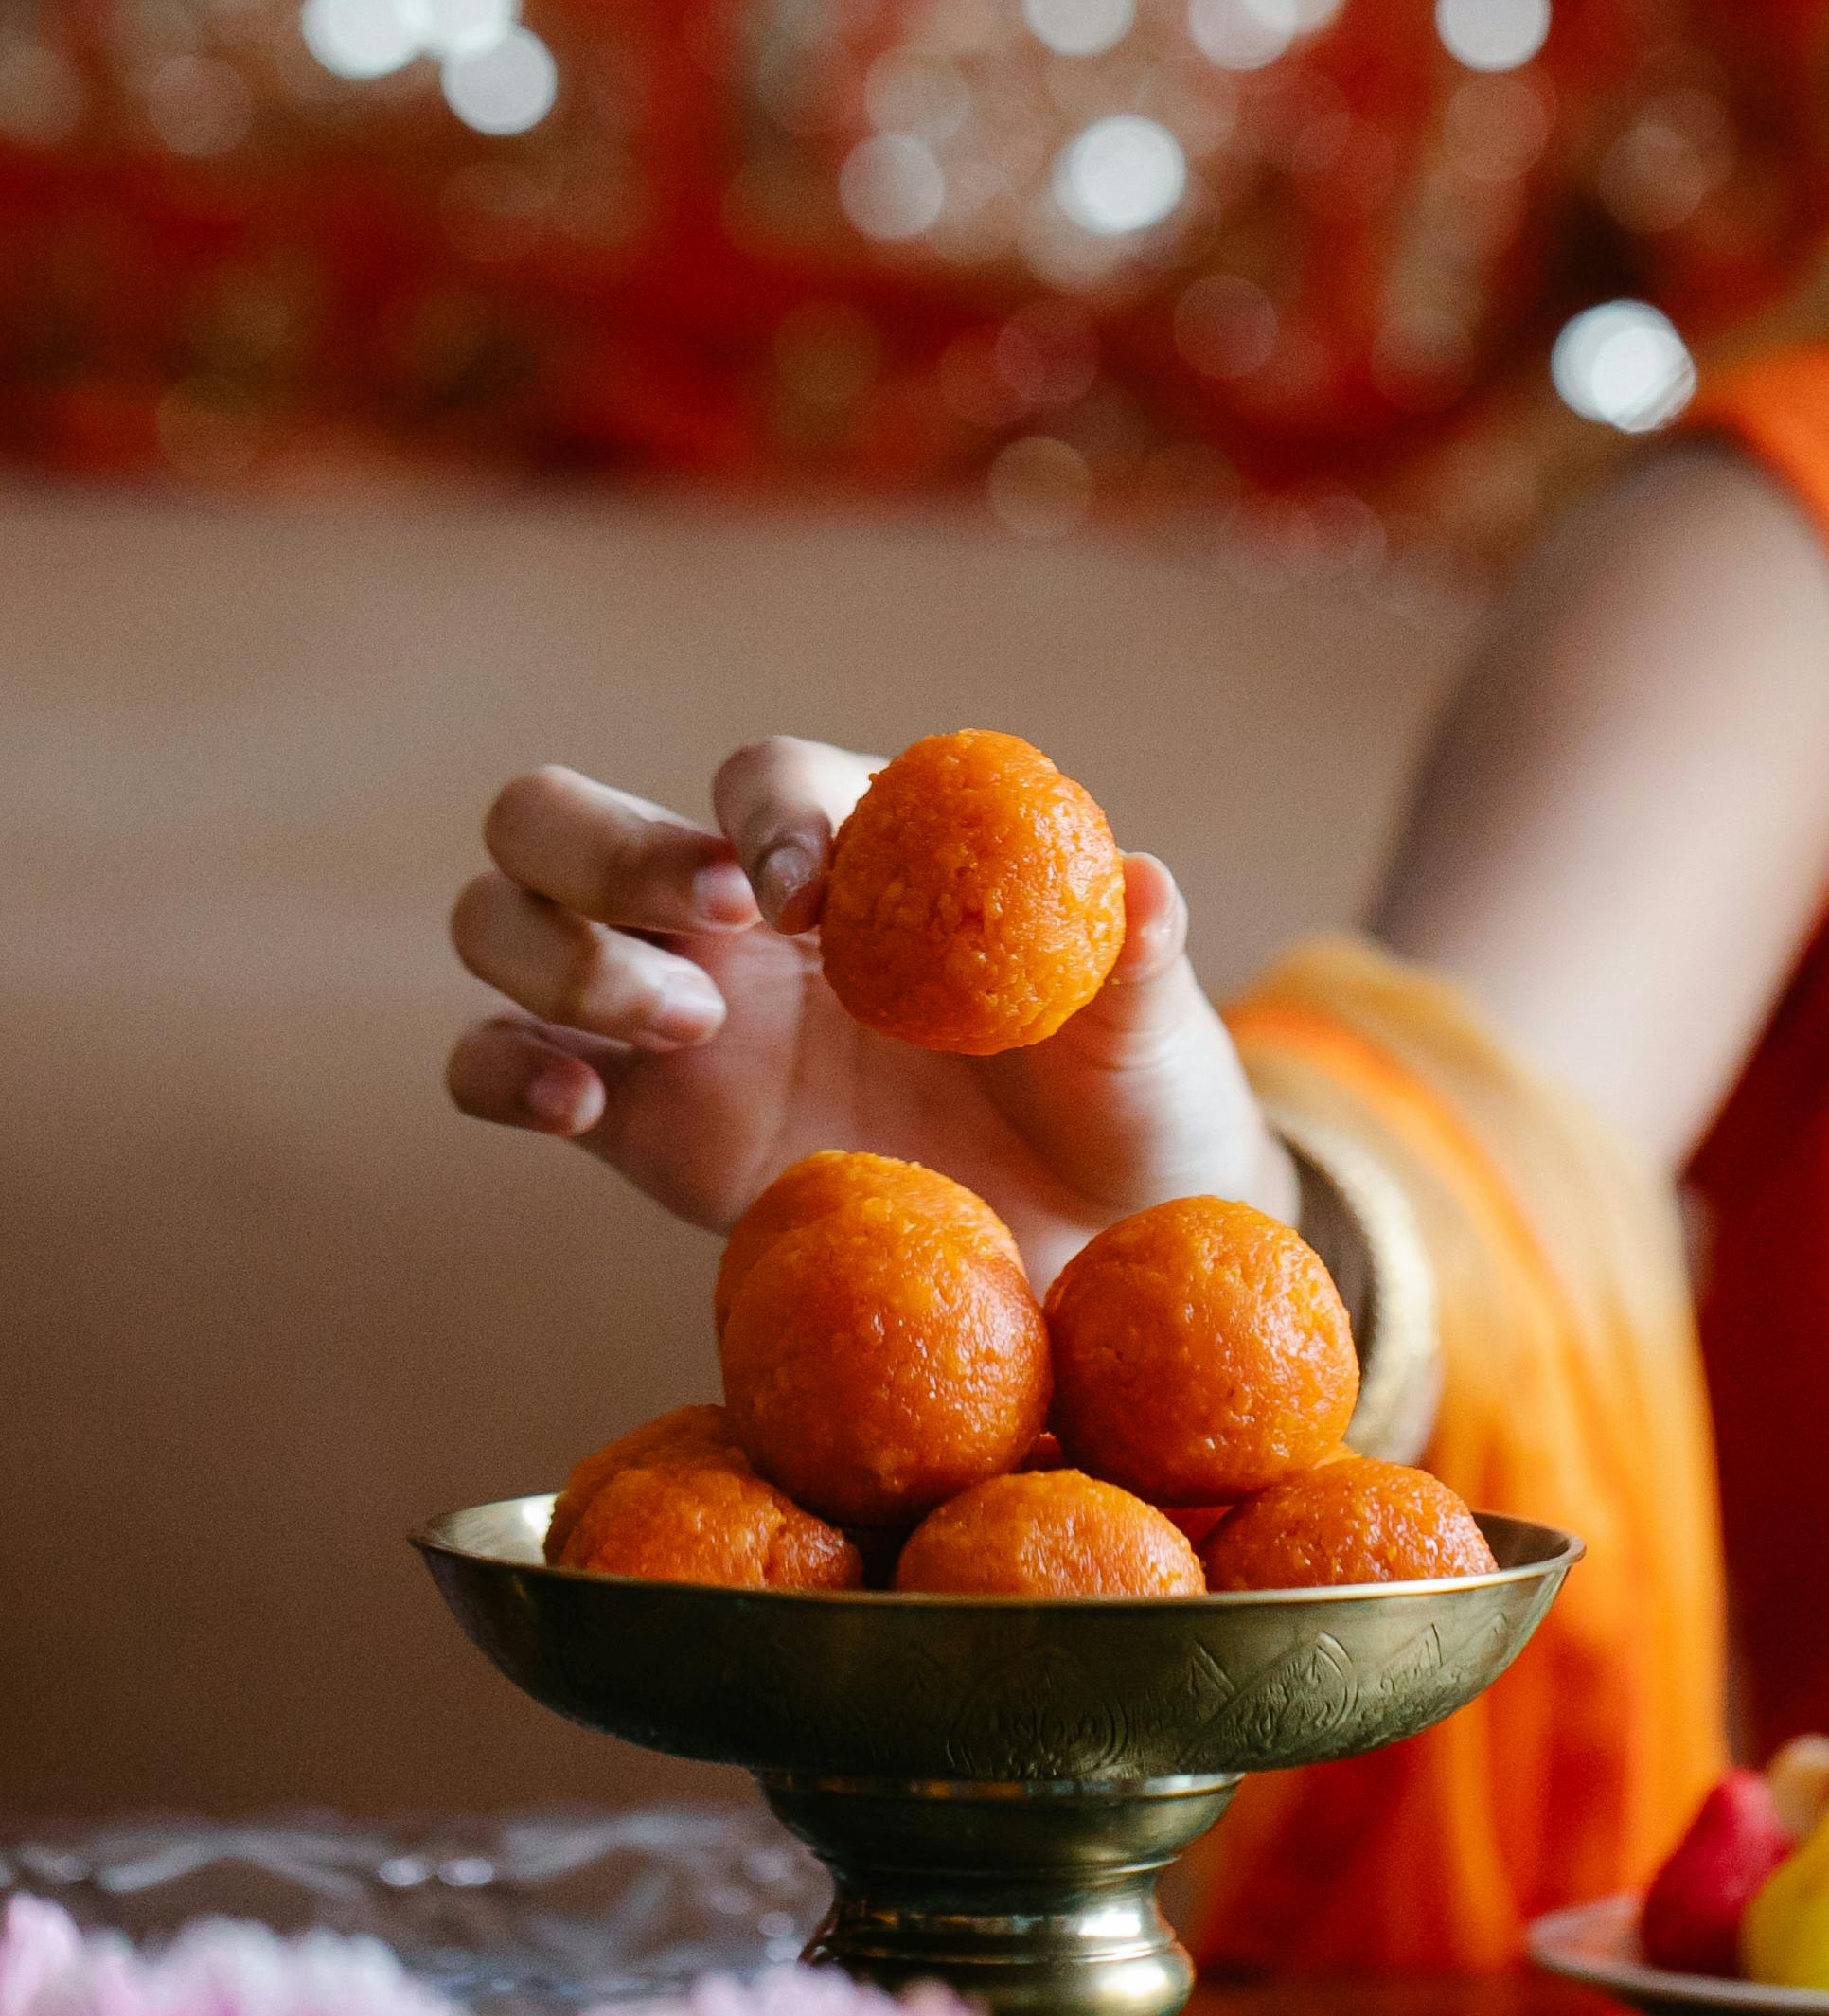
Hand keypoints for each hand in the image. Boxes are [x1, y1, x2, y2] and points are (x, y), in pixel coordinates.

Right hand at [444, 736, 1293, 1289]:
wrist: (1085, 1241)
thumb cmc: (1119, 1095)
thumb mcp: (1146, 1032)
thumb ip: (1136, 958)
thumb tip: (1141, 886)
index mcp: (852, 846)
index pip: (765, 775)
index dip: (768, 810)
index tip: (803, 886)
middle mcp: (732, 912)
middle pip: (567, 815)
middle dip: (606, 849)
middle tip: (713, 927)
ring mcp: (664, 1014)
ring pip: (503, 922)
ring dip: (559, 954)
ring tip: (685, 1027)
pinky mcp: (631, 1121)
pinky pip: (496, 1065)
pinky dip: (501, 1066)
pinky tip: (574, 1100)